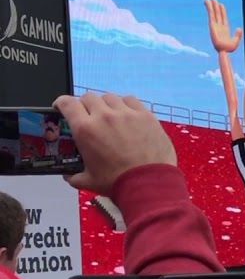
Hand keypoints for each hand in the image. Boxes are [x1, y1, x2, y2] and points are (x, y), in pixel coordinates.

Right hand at [55, 92, 177, 196]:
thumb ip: (74, 176)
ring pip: (110, 97)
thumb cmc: (118, 181)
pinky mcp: (145, 115)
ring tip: (108, 115)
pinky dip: (125, 104)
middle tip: (87, 115)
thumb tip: (69, 175)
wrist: (149, 182)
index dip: (61, 102)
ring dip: (105, 104)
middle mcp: (104, 116)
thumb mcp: (88, 181)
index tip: (61, 107)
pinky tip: (126, 113)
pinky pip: (131, 100)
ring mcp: (126, 113)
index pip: (67, 103)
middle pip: (89, 97)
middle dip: (84, 104)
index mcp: (85, 129)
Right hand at [206, 0, 241, 53]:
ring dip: (210, 6)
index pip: (223, 17)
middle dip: (215, 7)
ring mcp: (215, 25)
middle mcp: (219, 26)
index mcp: (224, 28)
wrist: (224, 51)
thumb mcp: (235, 41)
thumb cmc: (228, 48)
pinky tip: (207, 3)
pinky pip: (211, 15)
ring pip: (213, 13)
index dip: (221, 11)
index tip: (220, 5)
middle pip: (217, 14)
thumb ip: (237, 34)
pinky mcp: (212, 25)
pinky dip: (209, 9)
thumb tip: (239, 28)